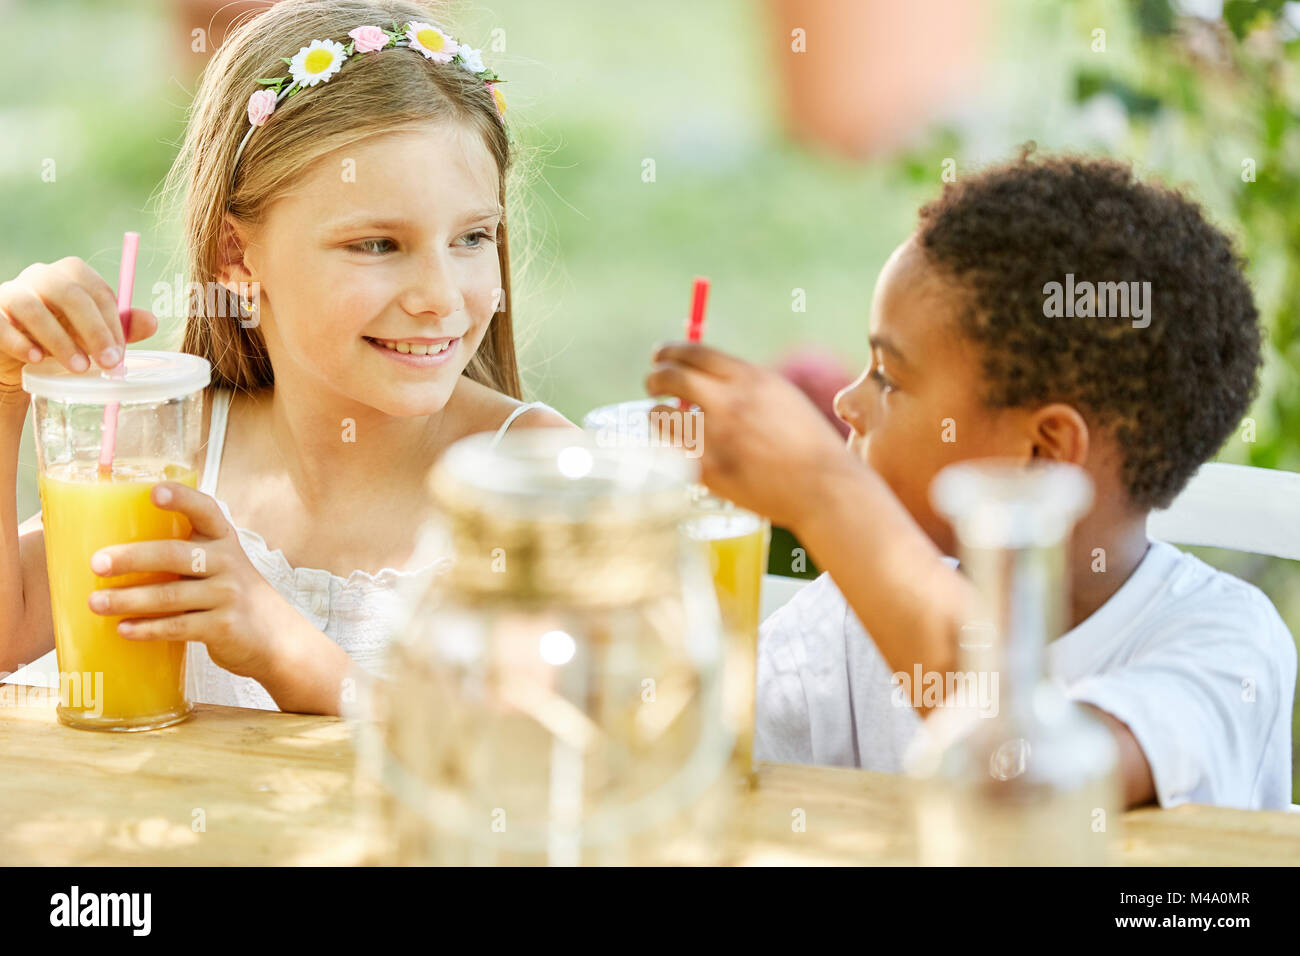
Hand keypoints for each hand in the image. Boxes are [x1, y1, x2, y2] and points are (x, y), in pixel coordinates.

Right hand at [0, 257, 158, 391]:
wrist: (17, 355)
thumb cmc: (61, 338)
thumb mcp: (92, 334)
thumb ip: (119, 328)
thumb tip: (153, 322)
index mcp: (70, 277)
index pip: (95, 289)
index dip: (112, 321)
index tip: (120, 354)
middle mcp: (39, 278)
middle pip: (67, 292)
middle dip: (92, 329)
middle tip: (108, 363)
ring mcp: (10, 293)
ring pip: (32, 307)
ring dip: (59, 339)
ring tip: (78, 367)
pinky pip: (0, 323)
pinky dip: (19, 341)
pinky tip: (36, 359)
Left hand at [86, 481, 291, 680]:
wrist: (275, 637)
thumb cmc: (233, 596)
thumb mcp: (221, 566)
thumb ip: (186, 556)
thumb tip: (116, 555)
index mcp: (224, 540)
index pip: (206, 510)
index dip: (181, 498)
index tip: (154, 491)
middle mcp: (229, 563)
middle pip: (175, 554)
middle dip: (133, 558)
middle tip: (98, 563)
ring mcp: (228, 596)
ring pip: (170, 595)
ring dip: (129, 599)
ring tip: (96, 603)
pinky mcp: (223, 627)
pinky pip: (177, 627)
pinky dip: (147, 628)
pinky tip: (123, 629)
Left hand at [645, 341, 855, 530]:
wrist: (823, 487)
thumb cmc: (807, 443)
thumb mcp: (781, 397)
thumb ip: (744, 384)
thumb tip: (704, 376)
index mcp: (750, 380)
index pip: (694, 353)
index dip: (670, 351)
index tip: (659, 355)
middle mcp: (729, 404)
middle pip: (671, 378)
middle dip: (655, 378)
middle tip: (652, 383)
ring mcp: (716, 439)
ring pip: (662, 417)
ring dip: (658, 415)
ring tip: (664, 419)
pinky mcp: (708, 471)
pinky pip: (674, 453)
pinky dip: (674, 449)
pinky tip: (681, 451)